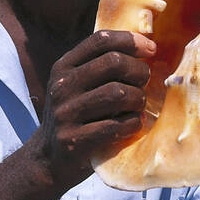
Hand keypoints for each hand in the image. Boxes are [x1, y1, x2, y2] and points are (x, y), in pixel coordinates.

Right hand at [27, 29, 154, 191]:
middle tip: (144, 84)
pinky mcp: (73, 140)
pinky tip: (133, 124)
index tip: (151, 48)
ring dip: (138, 99)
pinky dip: (133, 123)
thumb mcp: (77, 85)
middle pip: (113, 62)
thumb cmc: (75, 115)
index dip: (130, 40)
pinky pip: (116, 125)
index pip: (100, 40)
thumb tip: (147, 47)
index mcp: (63, 67)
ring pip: (118, 93)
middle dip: (139, 71)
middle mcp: (61, 86)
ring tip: (138, 106)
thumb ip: (101, 66)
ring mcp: (65, 113)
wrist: (48, 159)